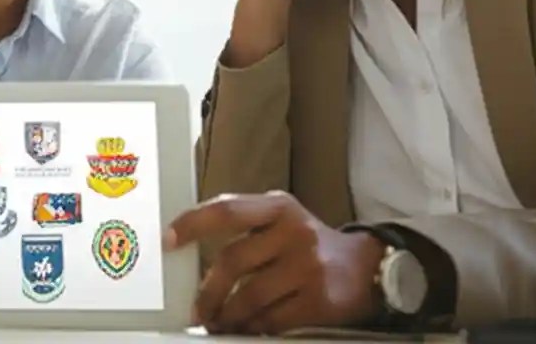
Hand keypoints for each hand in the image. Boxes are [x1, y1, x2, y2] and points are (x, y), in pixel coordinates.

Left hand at [164, 191, 383, 335]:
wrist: (367, 267)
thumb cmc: (308, 244)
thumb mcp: (281, 221)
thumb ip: (244, 229)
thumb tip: (190, 254)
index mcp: (278, 207)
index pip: (227, 209)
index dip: (193, 223)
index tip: (168, 240)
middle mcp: (294, 231)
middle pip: (232, 261)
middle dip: (207, 291)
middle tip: (197, 310)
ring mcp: (309, 266)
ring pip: (249, 296)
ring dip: (226, 315)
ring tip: (219, 323)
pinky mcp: (320, 299)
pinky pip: (272, 320)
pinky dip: (253, 327)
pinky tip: (248, 329)